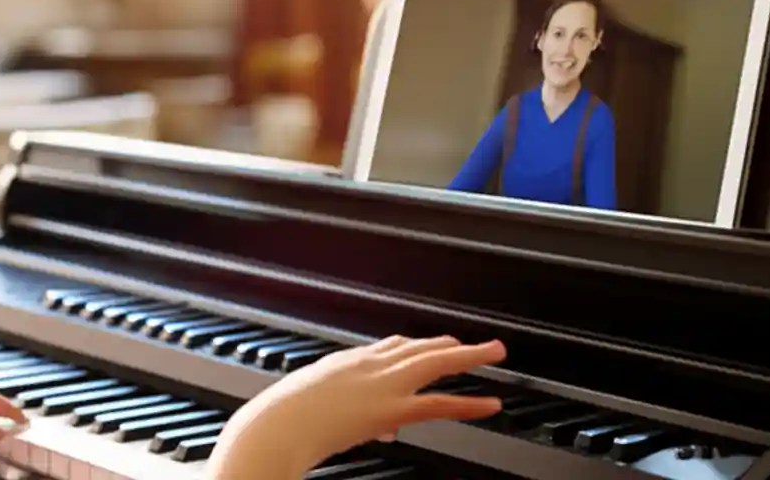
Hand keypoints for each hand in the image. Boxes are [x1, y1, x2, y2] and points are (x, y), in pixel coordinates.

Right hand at [207, 335, 506, 478]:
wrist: (275, 425)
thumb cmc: (280, 420)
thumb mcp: (309, 408)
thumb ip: (338, 413)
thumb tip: (366, 428)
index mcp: (344, 362)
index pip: (386, 347)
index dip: (412, 346)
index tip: (426, 343)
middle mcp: (366, 365)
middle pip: (416, 346)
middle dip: (446, 343)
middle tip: (471, 342)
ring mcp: (381, 383)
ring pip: (434, 362)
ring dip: (468, 356)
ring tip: (494, 352)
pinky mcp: (390, 407)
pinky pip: (438, 403)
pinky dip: (468, 402)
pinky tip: (490, 404)